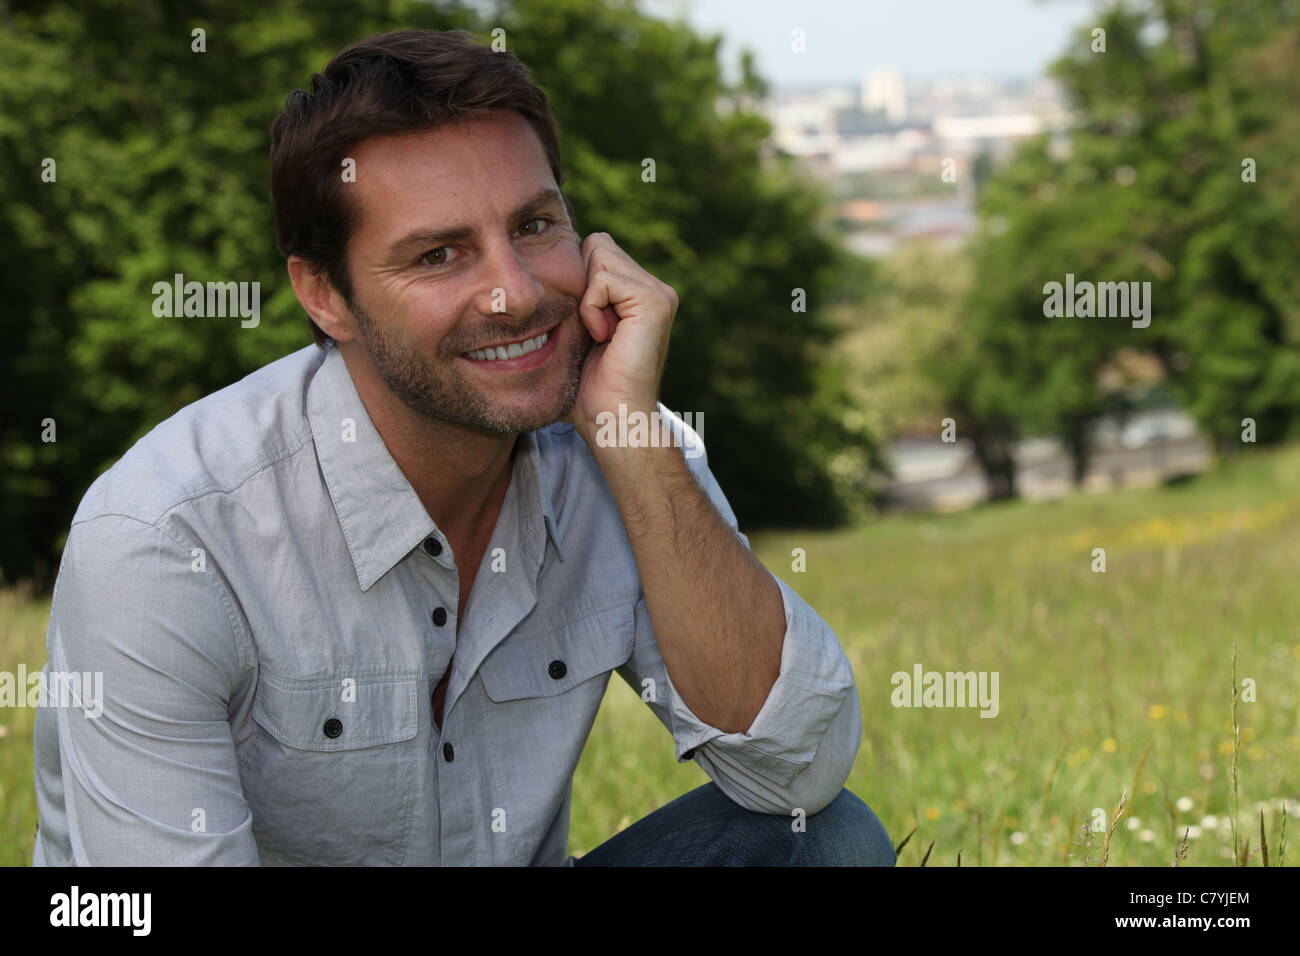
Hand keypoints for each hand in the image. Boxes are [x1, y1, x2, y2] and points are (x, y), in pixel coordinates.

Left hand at [566, 233, 677, 443]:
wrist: (611, 420)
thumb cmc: (587, 388)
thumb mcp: (576, 331)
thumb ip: (574, 296)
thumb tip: (536, 265)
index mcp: (639, 293)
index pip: (595, 249)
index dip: (577, 281)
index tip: (585, 328)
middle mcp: (655, 288)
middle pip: (596, 244)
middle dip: (581, 284)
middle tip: (592, 330)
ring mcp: (659, 293)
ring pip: (598, 253)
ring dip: (585, 298)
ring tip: (598, 335)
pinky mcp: (655, 301)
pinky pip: (601, 279)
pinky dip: (590, 308)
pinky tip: (603, 337)